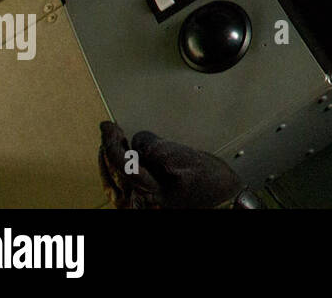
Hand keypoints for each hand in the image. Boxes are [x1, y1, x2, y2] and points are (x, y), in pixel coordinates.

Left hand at [98, 120, 245, 207]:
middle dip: (109, 149)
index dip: (113, 143)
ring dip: (110, 158)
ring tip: (113, 139)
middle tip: (109, 129)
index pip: (123, 165)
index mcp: (151, 193)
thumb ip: (163, 151)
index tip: (109, 128)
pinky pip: (122, 185)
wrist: (222, 200)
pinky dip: (117, 169)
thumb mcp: (191, 160)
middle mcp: (142, 201)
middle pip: (114, 174)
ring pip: (114, 180)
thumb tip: (141, 141)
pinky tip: (123, 157)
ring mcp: (141, 203)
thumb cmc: (211, 184)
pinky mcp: (145, 200)